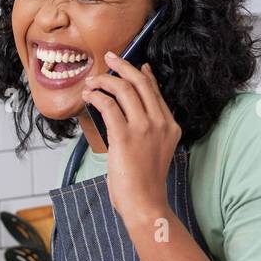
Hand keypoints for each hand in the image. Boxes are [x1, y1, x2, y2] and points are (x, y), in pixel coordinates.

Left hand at [83, 52, 180, 224]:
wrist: (145, 203)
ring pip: (124, 90)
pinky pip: (108, 106)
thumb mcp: (154, 152)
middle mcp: (161, 123)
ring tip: (92, 80)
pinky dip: (96, 96)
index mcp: (171, 126)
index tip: (133, 65)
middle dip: (123, 65)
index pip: (156, 92)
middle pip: (141, 84)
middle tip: (109, 57)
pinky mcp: (125, 136)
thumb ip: (146, 133)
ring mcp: (144, 128)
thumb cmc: (145, 184)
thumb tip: (123, 117)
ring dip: (105, 80)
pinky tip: (88, 96)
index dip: (143, 75)